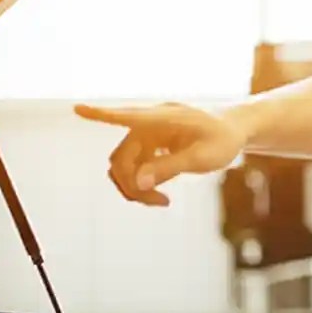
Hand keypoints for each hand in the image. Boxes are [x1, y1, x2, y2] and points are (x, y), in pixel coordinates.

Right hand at [74, 102, 249, 206]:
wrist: (234, 131)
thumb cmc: (222, 140)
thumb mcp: (203, 157)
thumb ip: (171, 167)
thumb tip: (139, 182)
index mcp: (164, 119)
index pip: (128, 116)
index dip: (102, 115)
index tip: (78, 109)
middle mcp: (150, 124)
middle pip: (122, 157)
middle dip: (131, 184)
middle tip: (160, 203)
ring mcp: (147, 134)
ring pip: (124, 165)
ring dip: (134, 186)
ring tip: (162, 202)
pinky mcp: (149, 144)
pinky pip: (133, 166)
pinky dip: (141, 182)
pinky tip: (159, 195)